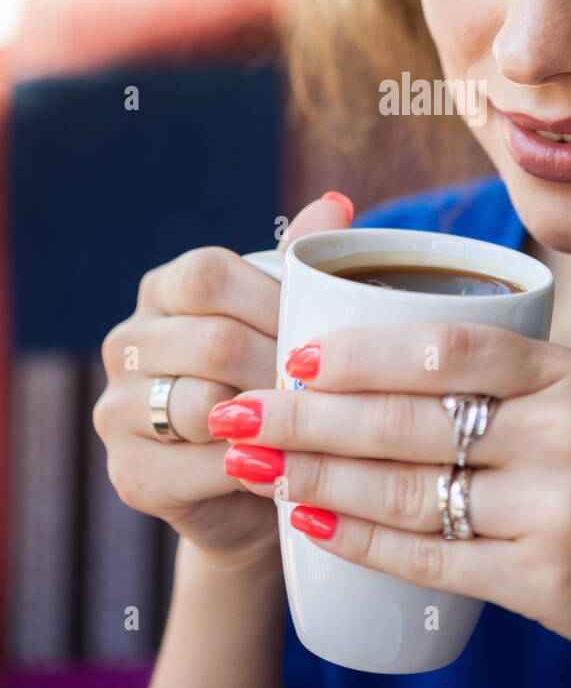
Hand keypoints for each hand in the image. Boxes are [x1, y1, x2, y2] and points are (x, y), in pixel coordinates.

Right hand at [94, 192, 353, 569]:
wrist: (257, 482)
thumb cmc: (274, 382)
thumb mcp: (287, 319)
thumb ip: (303, 266)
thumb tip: (335, 205)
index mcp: (162, 291)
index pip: (207, 274)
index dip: (274, 301)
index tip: (327, 331)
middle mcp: (127, 344)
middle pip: (211, 340)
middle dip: (282, 366)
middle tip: (334, 387)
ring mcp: (118, 411)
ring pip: (203, 404)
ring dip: (270, 417)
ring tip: (315, 424)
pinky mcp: (131, 474)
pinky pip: (202, 465)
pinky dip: (256, 466)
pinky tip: (290, 464)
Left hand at [213, 318, 570, 687]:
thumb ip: (516, 382)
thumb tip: (391, 356)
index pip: (446, 346)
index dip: (359, 350)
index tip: (295, 356)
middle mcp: (565, 432)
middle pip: (409, 419)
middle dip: (308, 418)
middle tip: (239, 414)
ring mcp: (559, 508)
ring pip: (409, 490)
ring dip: (319, 480)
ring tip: (258, 470)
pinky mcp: (548, 581)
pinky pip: (433, 558)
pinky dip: (365, 543)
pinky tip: (315, 530)